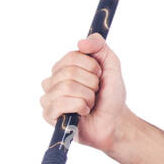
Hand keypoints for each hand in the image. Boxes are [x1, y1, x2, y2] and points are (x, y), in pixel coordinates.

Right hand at [39, 32, 129, 151]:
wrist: (115, 121)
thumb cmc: (110, 95)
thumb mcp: (111, 66)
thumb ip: (100, 48)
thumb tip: (81, 42)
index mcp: (64, 68)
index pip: (71, 57)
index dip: (91, 66)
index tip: (100, 75)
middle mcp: (52, 81)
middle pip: (69, 72)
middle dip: (91, 83)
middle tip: (96, 92)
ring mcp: (48, 98)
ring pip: (66, 87)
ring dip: (87, 96)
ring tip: (91, 103)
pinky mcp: (48, 115)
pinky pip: (61, 104)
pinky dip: (80, 107)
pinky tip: (84, 112)